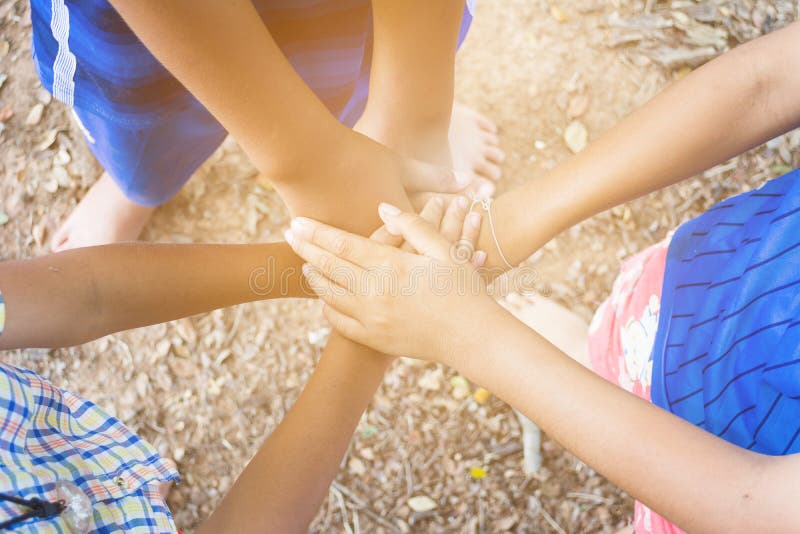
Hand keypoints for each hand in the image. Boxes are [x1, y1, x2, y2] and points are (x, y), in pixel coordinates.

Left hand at [285, 199, 495, 362]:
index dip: (316, 232)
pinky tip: (325, 297)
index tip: (297, 221)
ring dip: (313, 277)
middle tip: (288, 234)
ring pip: (329, 294)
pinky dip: (327, 307)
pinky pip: (339, 322)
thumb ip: (412, 226)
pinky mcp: (374, 339)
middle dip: (304, 248)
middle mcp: (376, 293)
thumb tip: (381, 209)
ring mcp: (372, 319)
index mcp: (393, 266)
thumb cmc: (463, 289)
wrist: (473, 338)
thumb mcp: (444, 249)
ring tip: (304, 264)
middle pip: (328, 266)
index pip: (342, 244)